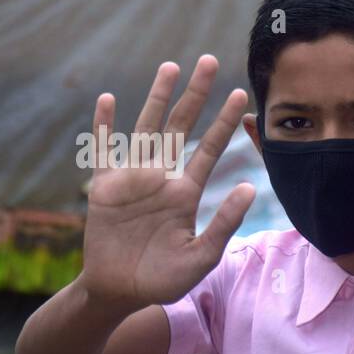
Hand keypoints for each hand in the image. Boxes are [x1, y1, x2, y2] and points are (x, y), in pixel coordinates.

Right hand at [78, 55, 254, 310]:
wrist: (118, 293)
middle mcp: (161, 178)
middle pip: (180, 126)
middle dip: (195, 94)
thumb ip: (223, 224)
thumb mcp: (200, 258)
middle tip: (209, 60)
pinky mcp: (104, 186)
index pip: (209, 149)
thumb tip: (250, 188)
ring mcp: (132, 179)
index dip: (224, 121)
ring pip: (146, 128)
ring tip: (170, 66)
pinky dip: (103, 125)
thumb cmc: (161, 282)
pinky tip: (107, 98)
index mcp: (186, 193)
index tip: (240, 93)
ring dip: (156, 97)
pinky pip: (103, 150)